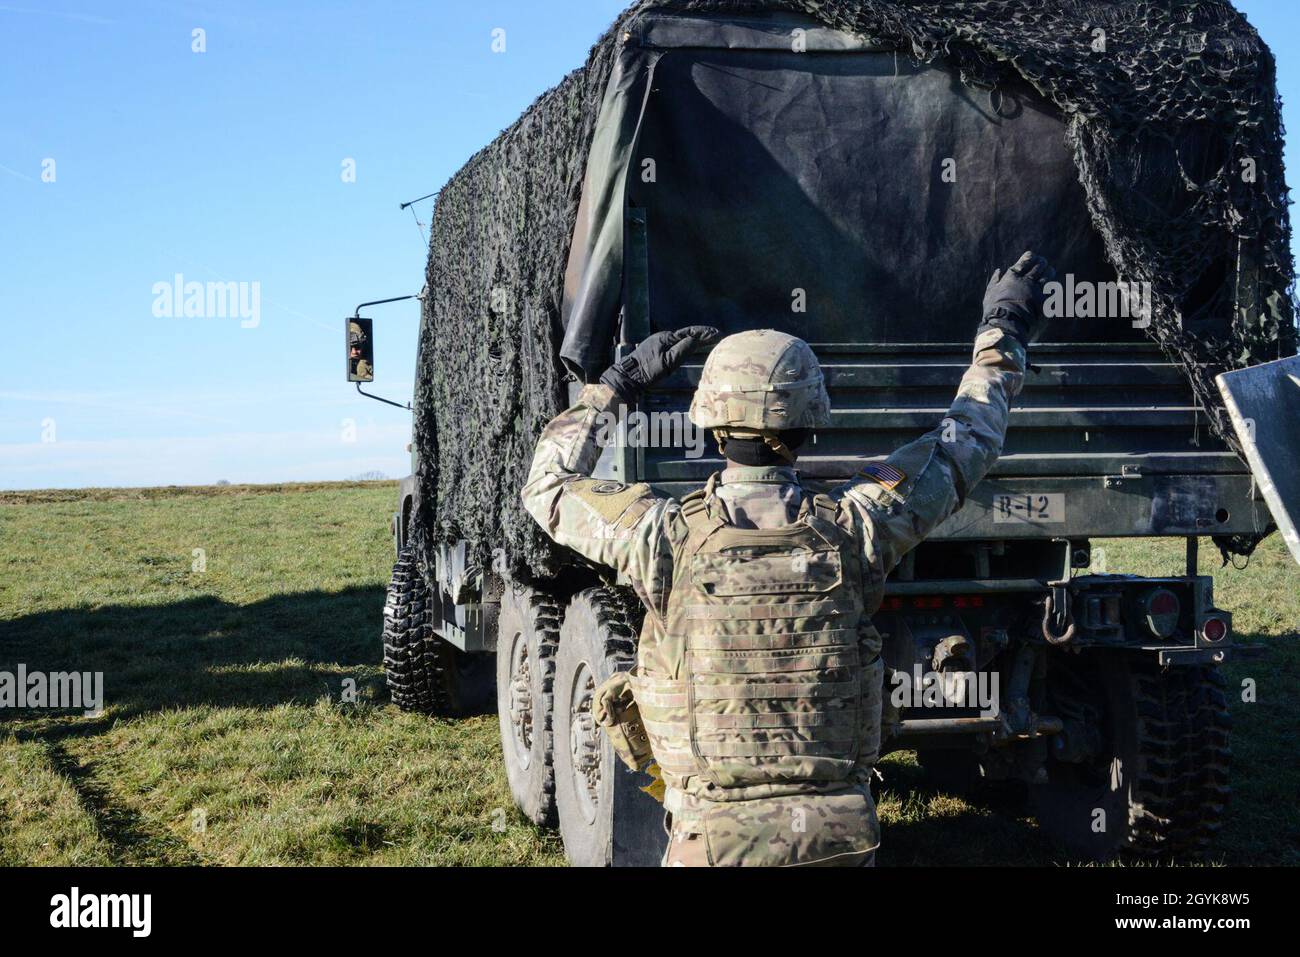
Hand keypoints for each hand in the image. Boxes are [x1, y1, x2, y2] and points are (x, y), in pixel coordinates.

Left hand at [600, 326, 721, 402]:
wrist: (629, 377)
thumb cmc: (647, 371)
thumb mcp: (668, 362)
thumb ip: (682, 350)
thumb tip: (695, 339)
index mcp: (666, 337)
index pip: (689, 332)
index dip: (704, 332)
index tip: (717, 333)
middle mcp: (662, 337)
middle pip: (685, 334)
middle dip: (701, 335)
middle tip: (716, 336)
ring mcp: (658, 343)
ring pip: (680, 339)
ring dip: (693, 339)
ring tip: (707, 341)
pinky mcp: (655, 350)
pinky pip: (674, 344)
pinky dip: (685, 344)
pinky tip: (690, 348)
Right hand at [981, 251, 1055, 345]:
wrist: (1005, 324)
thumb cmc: (994, 309)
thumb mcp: (990, 292)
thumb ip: (995, 280)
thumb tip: (999, 271)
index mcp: (1013, 276)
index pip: (1026, 259)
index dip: (1030, 256)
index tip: (1031, 257)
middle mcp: (1026, 280)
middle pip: (1040, 264)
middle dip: (1042, 262)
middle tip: (1042, 264)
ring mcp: (1036, 290)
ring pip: (1048, 274)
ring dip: (1049, 272)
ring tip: (1048, 273)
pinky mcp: (1043, 301)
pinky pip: (1052, 290)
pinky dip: (1052, 287)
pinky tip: (1050, 287)